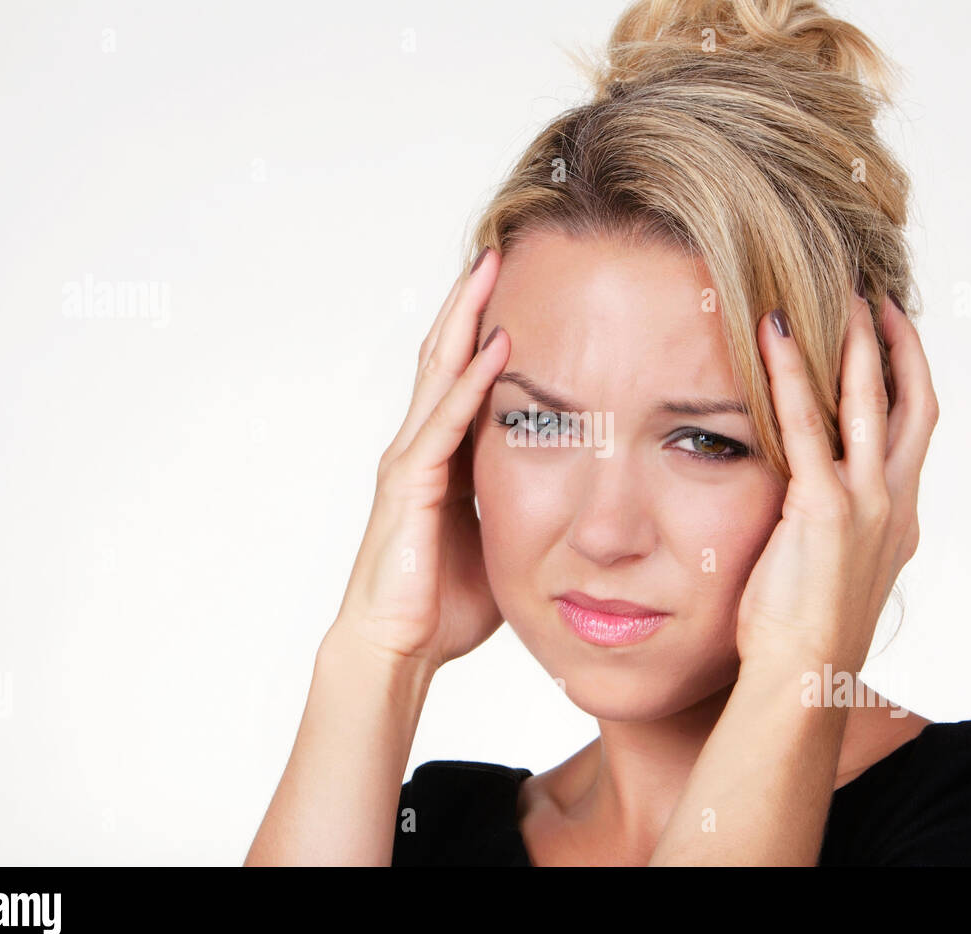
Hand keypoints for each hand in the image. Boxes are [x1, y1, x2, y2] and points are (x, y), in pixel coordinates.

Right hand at [331, 249, 510, 668]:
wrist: (397, 648)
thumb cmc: (446, 600)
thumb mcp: (500, 537)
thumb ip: (524, 502)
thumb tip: (572, 488)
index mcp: (441, 455)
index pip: (462, 375)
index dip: (484, 326)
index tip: (518, 283)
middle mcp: (419, 445)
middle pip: (444, 355)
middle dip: (471, 301)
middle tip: (502, 247)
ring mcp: (410, 461)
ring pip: (438, 372)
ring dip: (466, 319)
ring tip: (491, 269)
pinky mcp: (410, 486)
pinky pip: (444, 423)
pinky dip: (470, 383)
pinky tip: (498, 349)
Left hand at [735, 290, 938, 674]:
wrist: (805, 679)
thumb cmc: (808, 634)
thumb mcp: (836, 568)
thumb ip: (836, 525)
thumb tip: (814, 499)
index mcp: (901, 516)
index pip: (914, 429)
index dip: (909, 376)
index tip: (892, 335)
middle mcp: (895, 502)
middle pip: (911, 401)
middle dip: (896, 344)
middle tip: (875, 296)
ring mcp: (866, 504)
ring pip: (869, 401)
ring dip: (853, 343)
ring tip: (837, 295)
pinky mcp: (824, 510)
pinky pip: (805, 426)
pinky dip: (788, 375)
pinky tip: (772, 335)